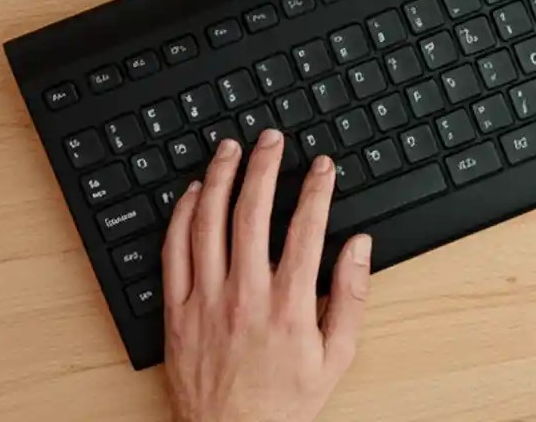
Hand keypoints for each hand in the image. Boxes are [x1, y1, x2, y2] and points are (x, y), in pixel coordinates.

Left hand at [162, 130, 372, 421]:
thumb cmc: (285, 401)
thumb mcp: (337, 355)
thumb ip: (352, 296)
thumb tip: (361, 247)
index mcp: (290, 305)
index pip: (306, 229)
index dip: (316, 189)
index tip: (322, 166)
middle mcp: (246, 295)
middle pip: (252, 213)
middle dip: (264, 167)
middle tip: (271, 139)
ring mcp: (206, 301)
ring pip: (209, 224)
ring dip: (221, 179)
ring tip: (231, 149)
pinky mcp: (177, 311)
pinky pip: (174, 253)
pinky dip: (183, 216)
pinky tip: (194, 193)